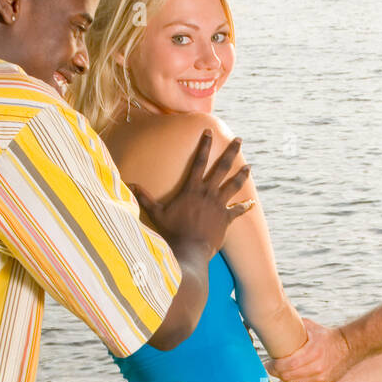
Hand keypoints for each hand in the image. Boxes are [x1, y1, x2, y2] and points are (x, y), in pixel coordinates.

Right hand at [127, 131, 251, 256]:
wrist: (189, 249)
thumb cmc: (172, 231)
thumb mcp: (156, 213)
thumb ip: (145, 198)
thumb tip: (129, 185)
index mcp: (192, 189)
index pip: (199, 161)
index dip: (204, 145)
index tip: (209, 131)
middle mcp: (208, 193)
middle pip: (222, 168)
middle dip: (231, 152)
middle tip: (239, 141)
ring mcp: (219, 205)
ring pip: (234, 185)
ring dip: (242, 175)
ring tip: (249, 167)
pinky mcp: (226, 219)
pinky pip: (238, 211)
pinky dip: (244, 207)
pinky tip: (251, 203)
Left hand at [268, 318, 352, 381]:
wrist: (348, 347)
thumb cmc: (325, 335)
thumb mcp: (310, 327)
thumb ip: (294, 326)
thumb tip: (275, 322)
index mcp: (313, 352)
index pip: (287, 365)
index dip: (274, 366)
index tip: (268, 363)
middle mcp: (317, 367)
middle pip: (288, 377)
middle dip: (276, 373)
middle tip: (271, 367)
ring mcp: (321, 377)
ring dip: (284, 380)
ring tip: (280, 372)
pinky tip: (290, 379)